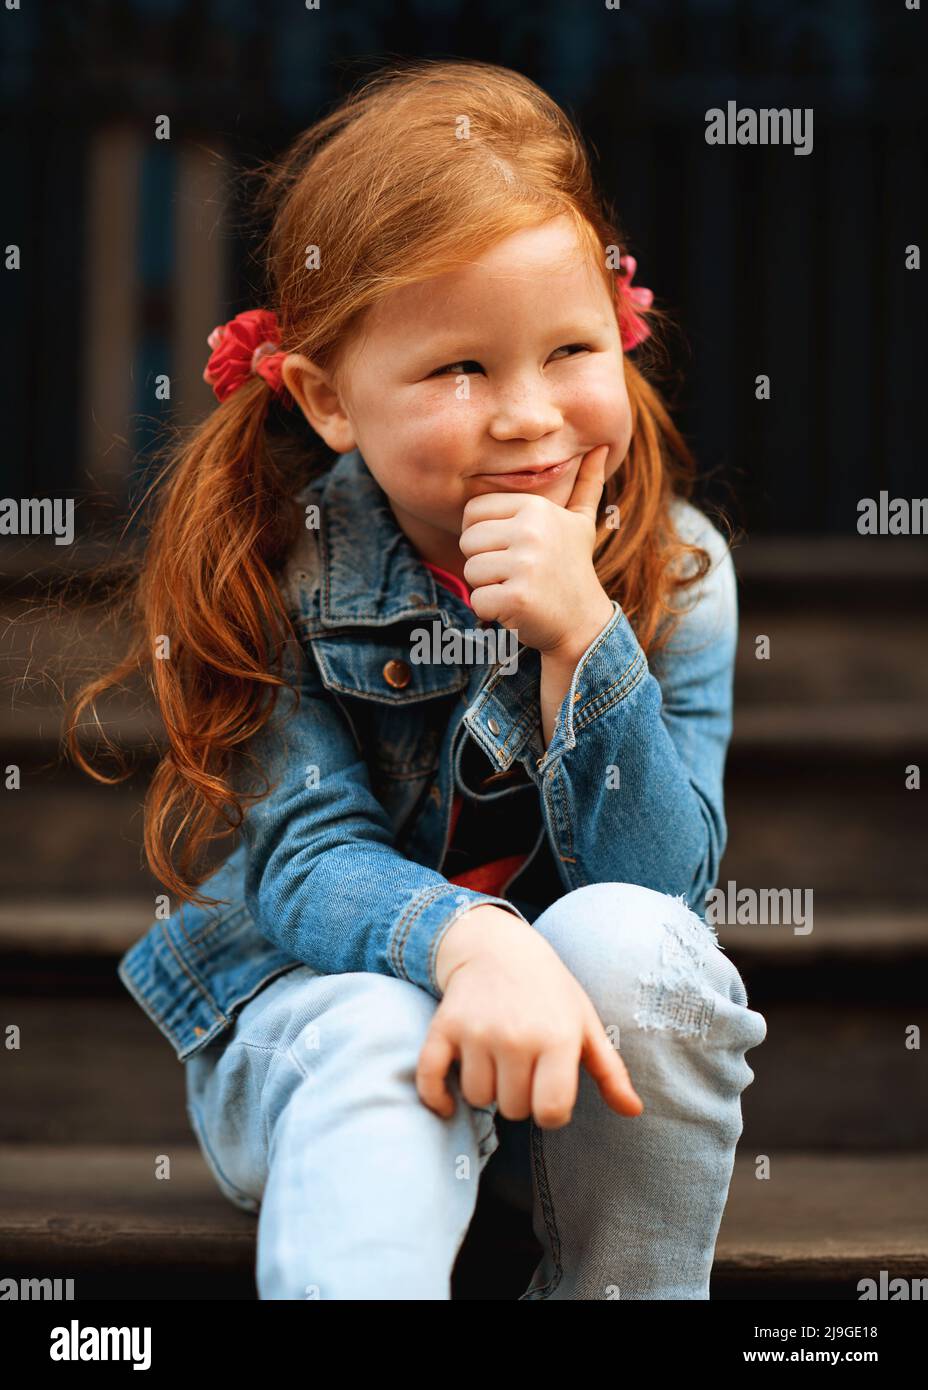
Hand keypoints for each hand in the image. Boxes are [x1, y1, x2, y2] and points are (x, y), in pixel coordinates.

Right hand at [417, 904, 643, 1127]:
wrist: (499, 946)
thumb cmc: (550, 991)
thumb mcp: (585, 1023)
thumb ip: (610, 1071)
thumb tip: (634, 1111)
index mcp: (557, 1038)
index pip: (551, 1112)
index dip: (551, 1111)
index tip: (549, 1091)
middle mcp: (516, 1036)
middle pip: (513, 1110)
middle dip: (518, 1097)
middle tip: (522, 1066)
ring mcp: (477, 1032)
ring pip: (477, 1098)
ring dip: (486, 1090)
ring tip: (495, 1061)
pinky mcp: (444, 1027)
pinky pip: (430, 1079)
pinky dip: (436, 1097)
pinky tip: (449, 1100)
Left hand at [459, 444, 613, 656]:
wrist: (583, 622)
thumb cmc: (571, 569)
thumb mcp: (580, 522)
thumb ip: (586, 484)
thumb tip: (601, 445)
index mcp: (536, 507)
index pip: (473, 512)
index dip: (484, 536)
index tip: (512, 550)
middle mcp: (532, 531)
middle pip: (468, 541)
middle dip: (484, 562)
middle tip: (516, 573)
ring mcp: (526, 564)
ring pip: (470, 571)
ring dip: (488, 587)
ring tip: (518, 588)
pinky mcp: (518, 597)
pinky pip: (477, 600)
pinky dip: (492, 611)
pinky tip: (518, 609)